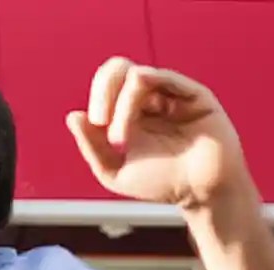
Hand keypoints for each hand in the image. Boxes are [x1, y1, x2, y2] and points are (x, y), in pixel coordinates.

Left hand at [66, 57, 252, 209]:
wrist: (199, 195)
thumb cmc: (162, 185)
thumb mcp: (114, 172)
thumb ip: (92, 146)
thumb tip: (73, 116)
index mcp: (131, 110)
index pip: (108, 82)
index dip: (97, 96)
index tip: (97, 125)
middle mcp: (152, 98)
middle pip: (118, 69)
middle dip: (103, 92)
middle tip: (101, 122)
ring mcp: (175, 94)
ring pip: (137, 76)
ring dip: (122, 105)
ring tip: (120, 138)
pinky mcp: (196, 96)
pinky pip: (166, 78)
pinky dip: (144, 90)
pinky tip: (142, 111)